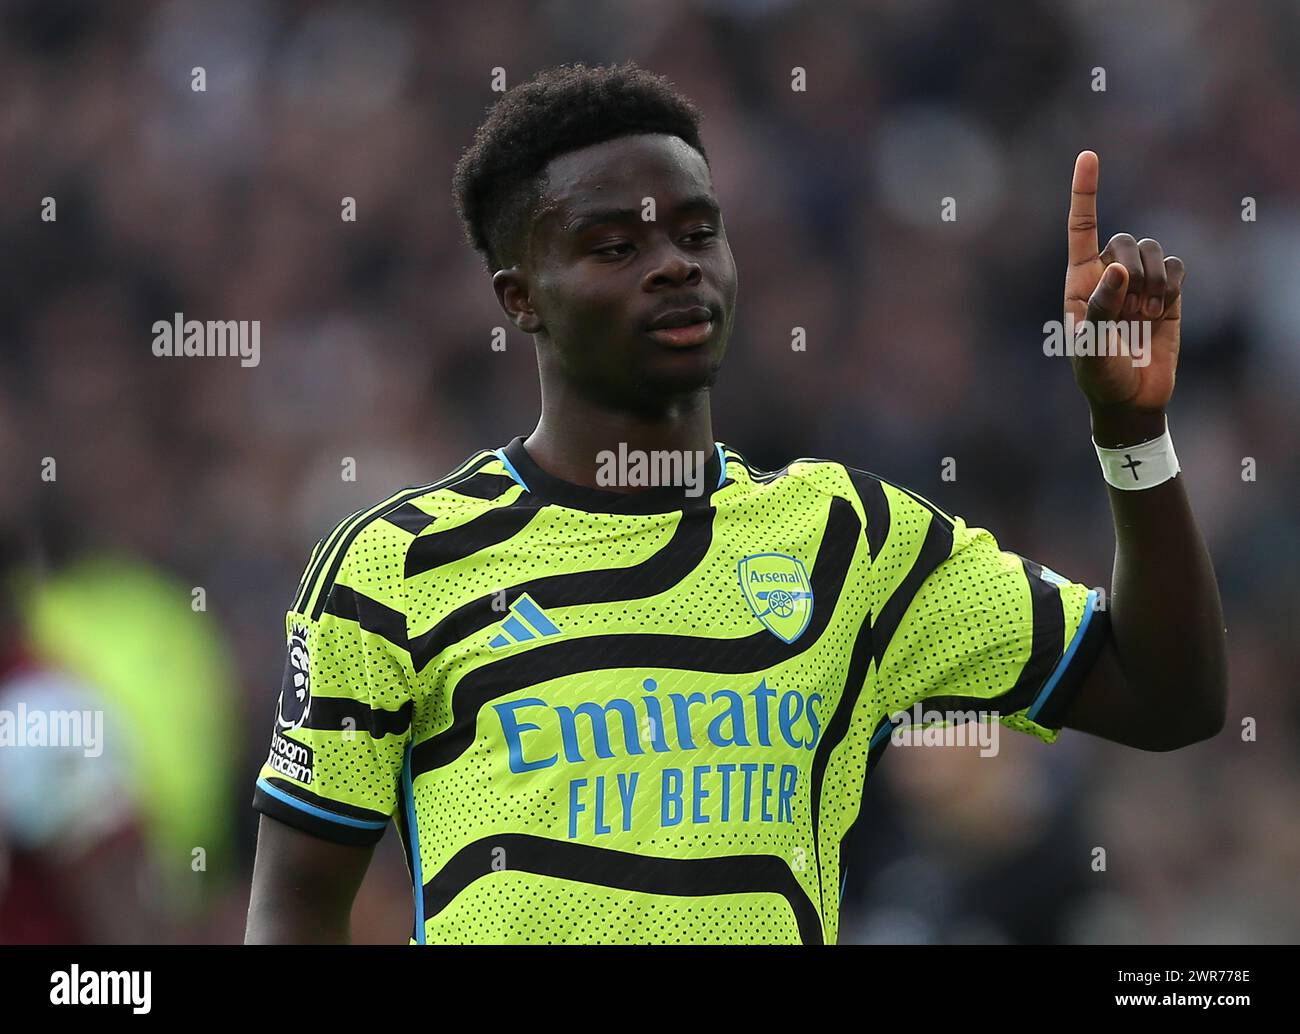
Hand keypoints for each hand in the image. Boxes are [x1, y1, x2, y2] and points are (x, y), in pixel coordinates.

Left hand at [1065, 151, 1185, 423]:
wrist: (1130, 400)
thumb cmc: (1099, 376)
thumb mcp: (1089, 346)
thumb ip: (1098, 308)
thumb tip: (1117, 270)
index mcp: (1078, 281)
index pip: (1081, 228)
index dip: (1085, 191)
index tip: (1088, 155)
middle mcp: (1107, 275)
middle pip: (1124, 240)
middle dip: (1131, 270)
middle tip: (1129, 311)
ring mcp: (1138, 283)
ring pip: (1153, 250)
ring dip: (1153, 283)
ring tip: (1144, 317)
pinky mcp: (1168, 293)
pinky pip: (1177, 266)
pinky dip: (1173, 285)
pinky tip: (1163, 311)